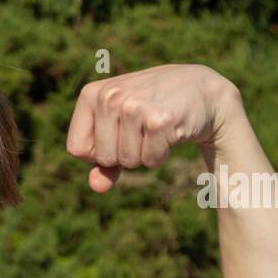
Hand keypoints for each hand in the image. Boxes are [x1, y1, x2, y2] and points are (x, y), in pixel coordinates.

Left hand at [66, 64, 241, 192]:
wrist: (201, 90)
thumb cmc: (151, 111)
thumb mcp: (119, 130)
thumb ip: (102, 161)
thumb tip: (96, 186)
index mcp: (92, 94)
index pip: (76, 148)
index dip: (97, 153)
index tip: (116, 135)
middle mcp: (110, 96)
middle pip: (103, 158)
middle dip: (123, 155)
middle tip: (141, 130)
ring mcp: (134, 106)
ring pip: (127, 161)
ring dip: (144, 154)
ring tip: (155, 129)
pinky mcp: (159, 120)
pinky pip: (150, 160)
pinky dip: (160, 155)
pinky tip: (170, 131)